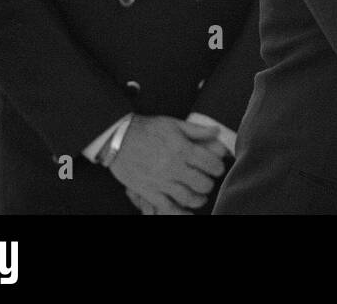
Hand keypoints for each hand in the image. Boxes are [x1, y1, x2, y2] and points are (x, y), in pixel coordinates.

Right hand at [107, 115, 229, 213]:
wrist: (118, 138)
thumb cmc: (147, 128)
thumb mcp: (173, 123)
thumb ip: (197, 130)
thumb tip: (216, 131)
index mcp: (183, 149)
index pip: (210, 164)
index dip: (218, 168)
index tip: (217, 168)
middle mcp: (174, 167)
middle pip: (202, 183)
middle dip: (209, 184)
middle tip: (208, 182)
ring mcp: (160, 181)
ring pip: (187, 197)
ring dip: (198, 199)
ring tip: (200, 196)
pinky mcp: (148, 191)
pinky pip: (167, 207)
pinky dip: (179, 212)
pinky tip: (186, 212)